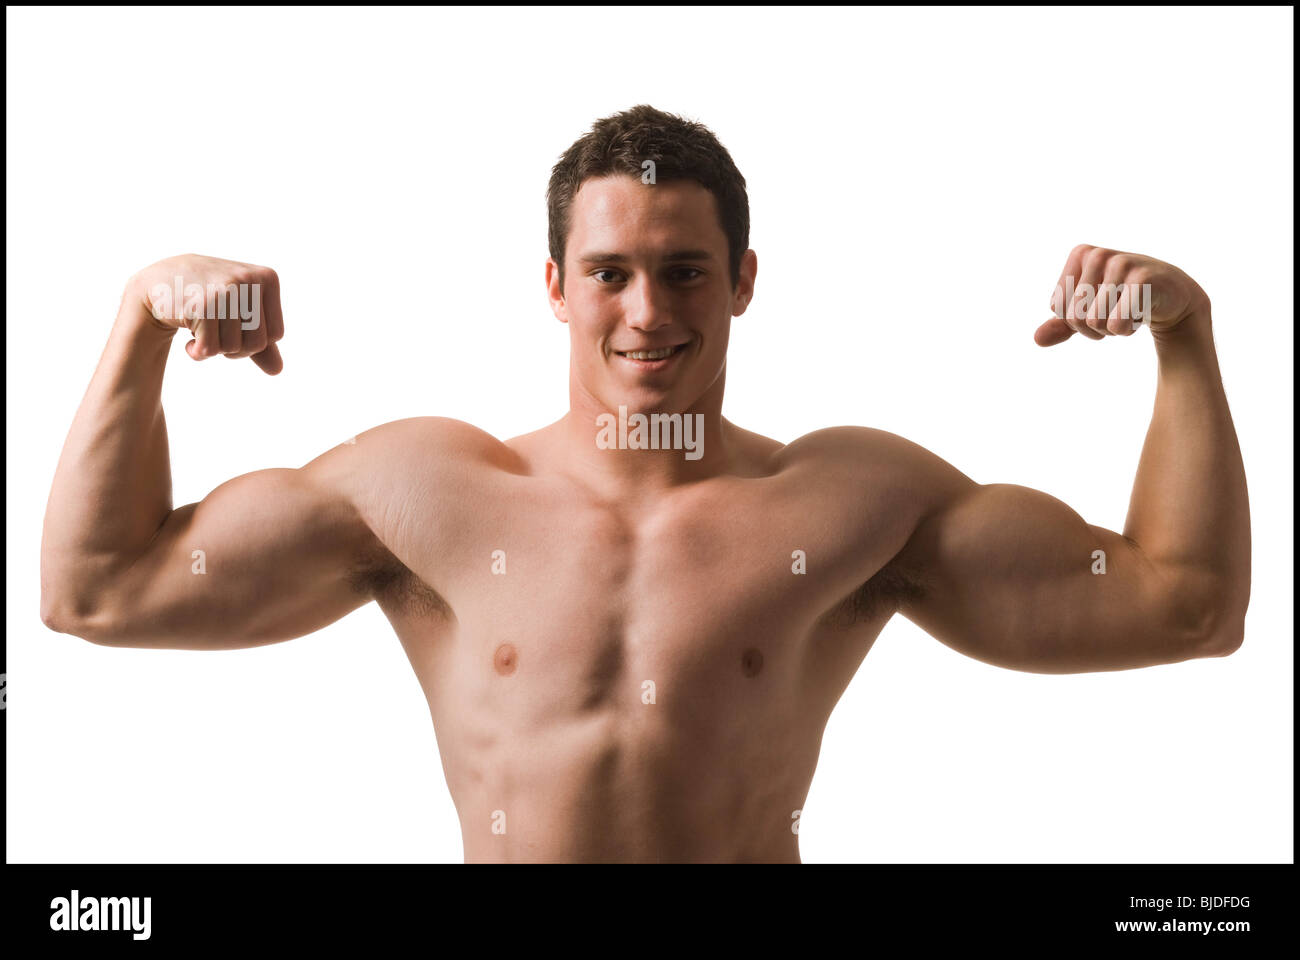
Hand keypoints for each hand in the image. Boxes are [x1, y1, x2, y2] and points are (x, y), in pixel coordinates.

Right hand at [124, 254, 284, 373]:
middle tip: (215, 329)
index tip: (234, 325)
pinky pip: (211, 350)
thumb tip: (277, 370)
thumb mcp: (238, 312)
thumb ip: (261, 340)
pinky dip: (198, 352)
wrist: (158, 282)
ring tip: (200, 323)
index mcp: (267, 278)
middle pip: (258, 344)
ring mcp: (225, 291)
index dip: (253, 341)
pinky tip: (188, 332)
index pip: (276, 334)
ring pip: (235, 349)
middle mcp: (249, 280)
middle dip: (235, 348)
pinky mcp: (202, 306)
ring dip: (214, 346)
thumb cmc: (206, 297)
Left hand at [1035, 244, 1210, 346]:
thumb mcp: (1089, 310)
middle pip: (1075, 317)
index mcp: (1081, 254)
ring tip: (1130, 311)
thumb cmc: (1124, 299)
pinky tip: (1141, 314)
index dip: (1077, 320)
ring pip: (1094, 322)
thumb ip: (1061, 324)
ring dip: (1112, 330)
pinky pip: (1115, 325)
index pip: (1058, 307)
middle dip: (1094, 328)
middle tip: (1117, 313)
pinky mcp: (1142, 279)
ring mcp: (1121, 264)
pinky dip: (1126, 331)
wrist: (1172, 296)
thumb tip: (1036, 339)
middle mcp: (1098, 255)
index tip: (1099, 307)